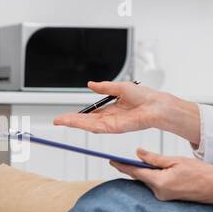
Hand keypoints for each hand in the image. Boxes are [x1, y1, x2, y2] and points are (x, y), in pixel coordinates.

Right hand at [52, 80, 172, 134]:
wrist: (155, 105)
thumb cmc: (144, 96)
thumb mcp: (119, 87)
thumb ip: (104, 87)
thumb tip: (91, 84)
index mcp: (111, 109)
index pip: (91, 113)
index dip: (78, 115)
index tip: (67, 115)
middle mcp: (109, 118)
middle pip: (86, 121)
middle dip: (71, 121)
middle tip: (57, 121)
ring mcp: (110, 124)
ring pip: (87, 125)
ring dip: (73, 123)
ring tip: (60, 121)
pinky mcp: (113, 127)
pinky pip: (94, 126)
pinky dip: (83, 124)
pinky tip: (73, 121)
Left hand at [110, 148, 212, 205]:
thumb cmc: (202, 173)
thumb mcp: (176, 161)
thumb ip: (155, 158)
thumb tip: (138, 153)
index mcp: (160, 182)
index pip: (135, 172)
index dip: (122, 166)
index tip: (111, 160)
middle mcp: (159, 193)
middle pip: (140, 178)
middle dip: (131, 169)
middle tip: (118, 160)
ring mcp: (165, 198)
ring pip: (149, 182)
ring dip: (144, 173)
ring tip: (138, 162)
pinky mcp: (170, 199)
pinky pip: (157, 186)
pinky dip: (154, 178)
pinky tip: (153, 171)